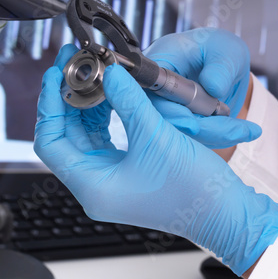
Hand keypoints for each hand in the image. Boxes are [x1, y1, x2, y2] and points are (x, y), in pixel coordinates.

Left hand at [34, 46, 277, 274]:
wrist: (227, 215)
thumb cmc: (194, 191)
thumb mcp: (157, 136)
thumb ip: (129, 101)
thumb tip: (109, 73)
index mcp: (92, 186)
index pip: (51, 140)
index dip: (50, 104)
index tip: (56, 73)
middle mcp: (96, 186)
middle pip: (65, 135)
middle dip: (69, 97)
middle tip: (74, 63)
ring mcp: (111, 181)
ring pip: (85, 135)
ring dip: (87, 103)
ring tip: (93, 72)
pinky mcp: (128, 173)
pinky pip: (106, 139)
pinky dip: (106, 114)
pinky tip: (112, 92)